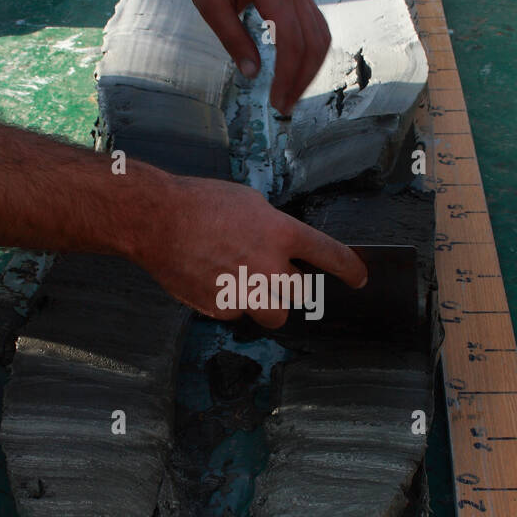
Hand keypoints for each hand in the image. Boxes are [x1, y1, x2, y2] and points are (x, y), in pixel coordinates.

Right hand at [135, 173, 366, 326]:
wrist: (157, 220)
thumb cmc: (200, 203)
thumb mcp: (249, 202)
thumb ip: (273, 227)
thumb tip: (281, 244)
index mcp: (281, 234)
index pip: (331, 255)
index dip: (350, 269)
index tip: (359, 278)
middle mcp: (269, 267)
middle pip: (303, 294)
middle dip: (293, 287)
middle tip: (275, 276)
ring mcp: (246, 291)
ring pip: (274, 314)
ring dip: (269, 304)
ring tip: (246, 285)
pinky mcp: (222, 308)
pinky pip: (239, 314)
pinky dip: (232, 303)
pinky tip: (213, 282)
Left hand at [179, 0, 330, 115]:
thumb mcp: (210, 3)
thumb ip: (233, 38)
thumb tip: (253, 74)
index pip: (293, 42)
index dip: (288, 77)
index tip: (276, 102)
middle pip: (314, 42)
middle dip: (302, 79)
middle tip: (284, 105)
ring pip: (321, 34)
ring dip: (311, 67)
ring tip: (292, 92)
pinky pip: (316, 24)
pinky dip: (312, 50)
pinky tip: (297, 67)